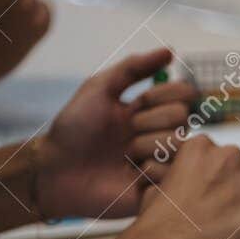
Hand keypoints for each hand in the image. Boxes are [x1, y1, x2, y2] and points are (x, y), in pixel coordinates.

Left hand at [33, 48, 198, 219]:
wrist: (58, 170)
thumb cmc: (74, 129)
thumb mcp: (99, 89)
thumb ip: (133, 68)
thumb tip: (170, 51)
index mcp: (146, 110)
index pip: (181, 94)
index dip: (165, 94)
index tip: (140, 102)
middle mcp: (157, 134)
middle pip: (181, 117)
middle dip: (149, 123)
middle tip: (124, 135)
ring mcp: (160, 160)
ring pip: (178, 144)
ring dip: (146, 147)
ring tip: (124, 157)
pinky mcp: (158, 188)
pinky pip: (171, 173)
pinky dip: (149, 172)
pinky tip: (129, 176)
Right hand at [133, 135, 239, 238]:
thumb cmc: (158, 224)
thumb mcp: (159, 186)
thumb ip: (183, 178)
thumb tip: (190, 185)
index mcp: (201, 146)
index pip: (220, 165)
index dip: (212, 190)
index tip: (199, 208)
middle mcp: (231, 156)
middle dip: (234, 199)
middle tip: (214, 225)